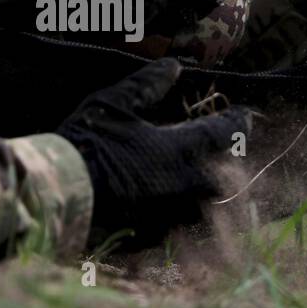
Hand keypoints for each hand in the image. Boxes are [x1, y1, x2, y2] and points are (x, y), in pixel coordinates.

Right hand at [55, 58, 250, 233]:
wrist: (62, 199)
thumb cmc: (87, 145)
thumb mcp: (113, 105)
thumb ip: (147, 85)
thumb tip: (173, 65)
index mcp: (184, 151)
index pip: (226, 134)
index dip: (238, 121)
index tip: (244, 115)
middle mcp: (190, 188)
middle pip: (233, 177)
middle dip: (236, 163)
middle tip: (235, 153)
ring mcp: (177, 219)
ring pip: (217, 211)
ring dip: (223, 198)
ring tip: (220, 189)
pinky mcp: (160, 242)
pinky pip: (191, 233)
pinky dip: (197, 223)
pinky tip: (189, 217)